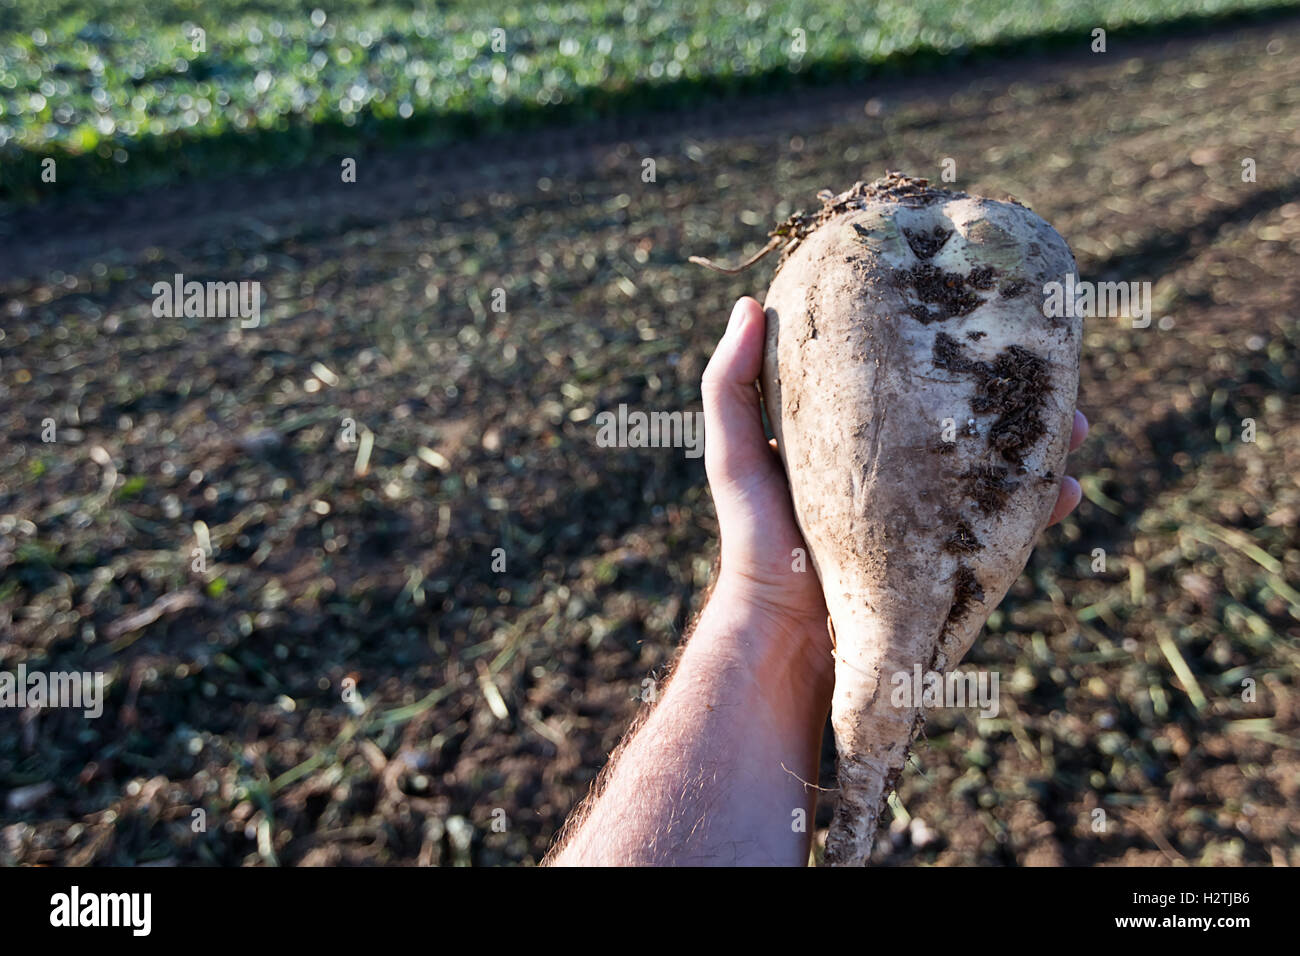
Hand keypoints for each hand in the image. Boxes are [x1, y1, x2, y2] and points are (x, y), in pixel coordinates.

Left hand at [699, 297, 1088, 665]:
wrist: (786, 636)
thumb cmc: (755, 540)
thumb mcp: (734, 455)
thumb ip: (730, 386)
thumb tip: (750, 305)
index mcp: (858, 439)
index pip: (911, 383)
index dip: (947, 353)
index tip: (979, 319)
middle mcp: (900, 473)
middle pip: (969, 421)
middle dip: (1016, 395)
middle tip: (1052, 375)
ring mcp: (930, 516)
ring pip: (1001, 470)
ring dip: (1043, 447)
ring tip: (1075, 428)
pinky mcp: (951, 560)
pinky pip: (1009, 528)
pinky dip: (1041, 508)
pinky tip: (1067, 491)